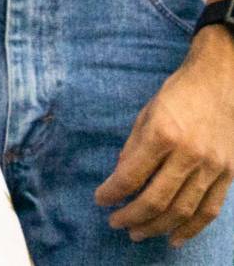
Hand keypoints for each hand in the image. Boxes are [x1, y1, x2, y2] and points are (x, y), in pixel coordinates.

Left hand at [100, 30, 233, 242]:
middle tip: (115, 223)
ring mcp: (212, 167)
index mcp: (163, 136)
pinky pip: (210, 210)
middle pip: (157, 200)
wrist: (221, 83)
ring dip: (158, 227)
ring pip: (183, 210)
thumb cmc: (178, 95)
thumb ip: (133, 147)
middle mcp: (189, 155)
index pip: (131, 176)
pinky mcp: (228, 175)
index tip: (100, 200)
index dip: (112, 193)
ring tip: (138, 233)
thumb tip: (121, 177)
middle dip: (132, 216)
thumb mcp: (146, 113)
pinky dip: (192, 228)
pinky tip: (175, 238)